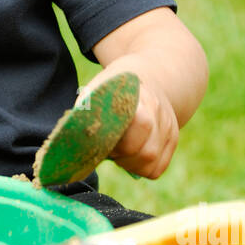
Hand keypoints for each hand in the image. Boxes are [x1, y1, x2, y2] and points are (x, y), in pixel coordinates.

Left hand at [80, 64, 178, 179]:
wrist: (148, 76)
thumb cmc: (113, 89)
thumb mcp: (98, 90)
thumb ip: (87, 111)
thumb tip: (72, 138)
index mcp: (141, 96)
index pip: (140, 125)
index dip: (116, 140)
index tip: (102, 139)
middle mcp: (160, 112)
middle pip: (145, 152)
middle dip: (121, 156)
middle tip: (108, 148)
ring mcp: (169, 127)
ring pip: (151, 164)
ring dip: (129, 164)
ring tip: (117, 151)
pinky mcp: (172, 140)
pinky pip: (156, 168)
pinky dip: (139, 168)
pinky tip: (129, 155)